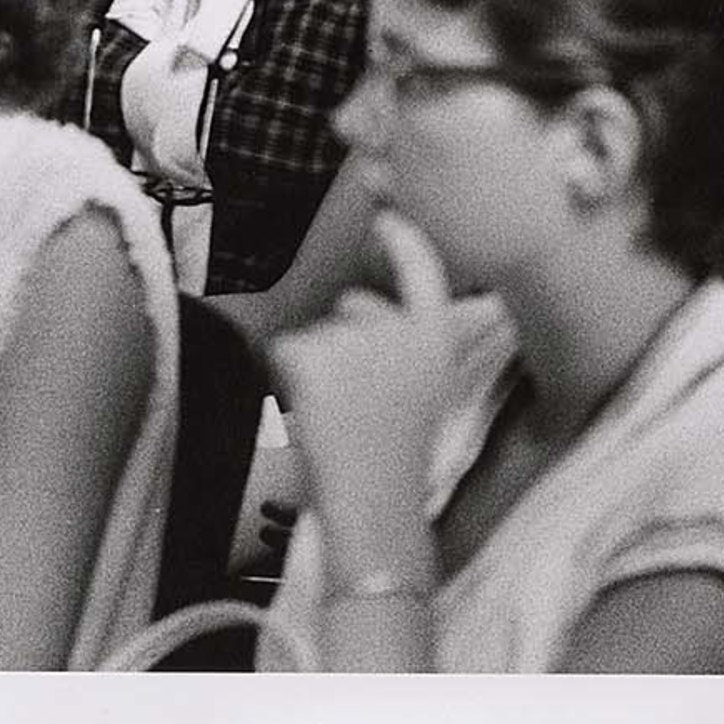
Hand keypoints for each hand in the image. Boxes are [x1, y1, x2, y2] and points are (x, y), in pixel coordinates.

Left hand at [265, 212, 460, 502]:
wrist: (375, 504)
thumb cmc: (395, 461)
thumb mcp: (424, 393)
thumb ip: (408, 345)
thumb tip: (359, 306)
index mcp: (438, 338)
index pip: (422, 269)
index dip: (402, 240)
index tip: (386, 218)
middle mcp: (402, 327)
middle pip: (352, 308)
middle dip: (342, 340)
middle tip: (358, 404)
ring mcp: (355, 338)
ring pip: (317, 335)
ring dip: (317, 370)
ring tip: (341, 419)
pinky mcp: (314, 354)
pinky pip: (286, 350)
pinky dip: (288, 379)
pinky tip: (314, 413)